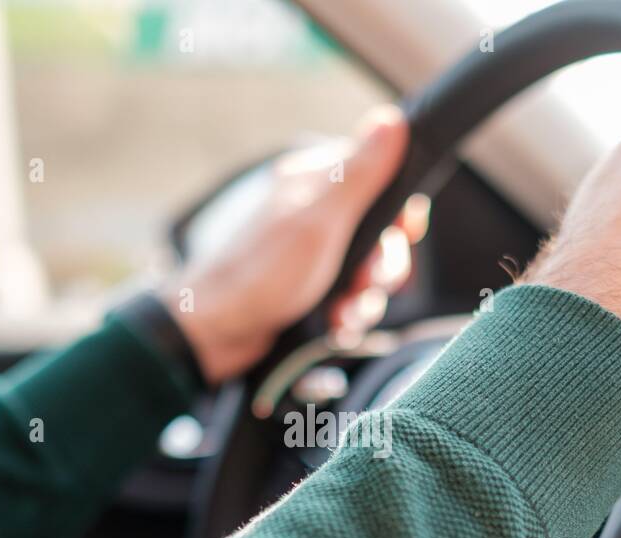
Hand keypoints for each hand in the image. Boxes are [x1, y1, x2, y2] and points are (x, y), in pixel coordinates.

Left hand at [159, 106, 421, 384]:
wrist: (214, 334)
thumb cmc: (260, 273)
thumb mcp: (318, 221)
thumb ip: (359, 174)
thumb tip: (392, 120)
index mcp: (318, 183)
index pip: (382, 177)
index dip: (401, 208)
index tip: (406, 232)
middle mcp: (317, 214)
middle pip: (383, 233)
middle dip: (383, 266)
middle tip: (367, 281)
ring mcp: (314, 254)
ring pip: (369, 273)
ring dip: (366, 299)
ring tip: (345, 314)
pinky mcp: (311, 289)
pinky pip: (350, 300)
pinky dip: (349, 316)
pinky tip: (337, 327)